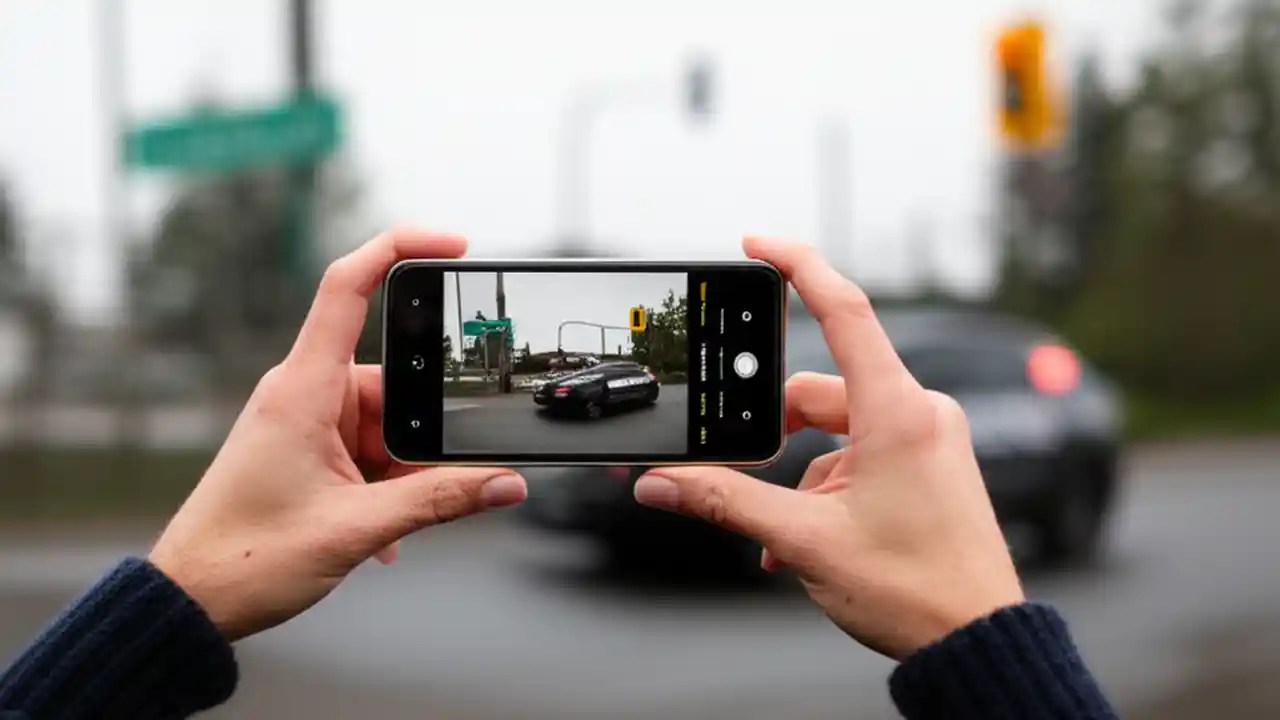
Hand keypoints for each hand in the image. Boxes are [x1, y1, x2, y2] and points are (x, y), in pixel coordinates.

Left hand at [149, 229, 526, 641]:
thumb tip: (504, 482)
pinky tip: (383, 530)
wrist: (190, 599)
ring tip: (386, 521)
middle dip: (421, 431)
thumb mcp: (358, 528)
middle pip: (392, 380)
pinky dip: (385, 484)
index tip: (452, 244)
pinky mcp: (304, 447)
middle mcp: (302, 394)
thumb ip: (439, 501)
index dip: (399, 249)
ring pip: (385, 423)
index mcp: (303, 390)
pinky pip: (366, 448)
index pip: (347, 288)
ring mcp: (303, 420)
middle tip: (428, 479)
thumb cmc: (245, 559)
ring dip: (401, 469)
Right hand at [632, 237, 1022, 659]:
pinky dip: (823, 489)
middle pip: (819, 392)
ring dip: (796, 477)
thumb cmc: (916, 590)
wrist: (976, 641)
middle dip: (772, 434)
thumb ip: (726, 502)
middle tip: (736, 473)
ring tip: (780, 537)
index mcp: (899, 412)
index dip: (797, 266)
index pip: (845, 310)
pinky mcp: (926, 465)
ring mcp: (926, 439)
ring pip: (834, 432)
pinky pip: (858, 457)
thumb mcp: (805, 541)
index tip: (756, 244)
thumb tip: (662, 483)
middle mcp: (918, 413)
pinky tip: (803, 540)